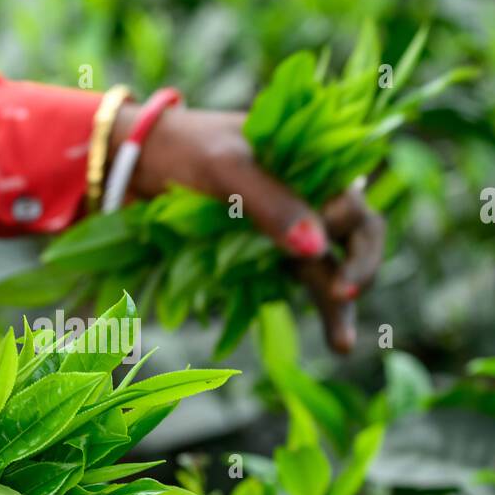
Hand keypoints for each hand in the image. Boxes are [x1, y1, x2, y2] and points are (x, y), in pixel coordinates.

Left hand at [113, 104, 385, 353]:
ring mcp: (284, 231)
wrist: (137, 160)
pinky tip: (320, 335)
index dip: (350, 235)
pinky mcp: (260, 256)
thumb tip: (317, 248)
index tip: (321, 249)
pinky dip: (303, 306)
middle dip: (357, 276)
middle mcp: (307, 199)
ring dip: (335, 307)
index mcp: (313, 166)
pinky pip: (290, 283)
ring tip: (342, 346)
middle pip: (350, 243)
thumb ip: (270, 203)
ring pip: (323, 270)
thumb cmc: (186, 149)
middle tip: (346, 299)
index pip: (353, 208)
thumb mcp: (226, 168)